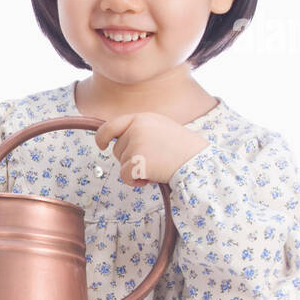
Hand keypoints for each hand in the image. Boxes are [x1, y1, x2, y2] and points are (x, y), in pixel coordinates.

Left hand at [93, 113, 209, 187]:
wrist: (198, 161)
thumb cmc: (182, 149)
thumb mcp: (160, 129)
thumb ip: (140, 130)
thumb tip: (117, 142)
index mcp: (142, 118)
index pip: (112, 125)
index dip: (103, 136)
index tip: (101, 145)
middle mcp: (136, 128)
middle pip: (117, 149)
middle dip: (130, 158)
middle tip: (152, 160)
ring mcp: (136, 143)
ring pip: (121, 163)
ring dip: (135, 170)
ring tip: (156, 166)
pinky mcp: (137, 160)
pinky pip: (124, 176)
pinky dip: (134, 181)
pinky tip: (150, 178)